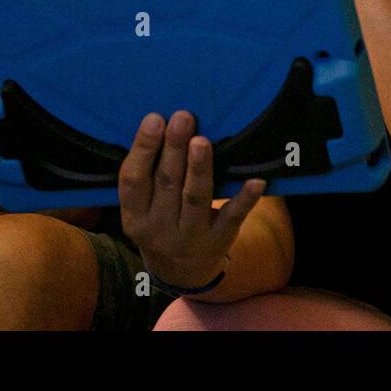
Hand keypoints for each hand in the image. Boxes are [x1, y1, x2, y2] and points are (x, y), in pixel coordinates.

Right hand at [118, 111, 264, 290]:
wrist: (183, 272)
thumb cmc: (161, 222)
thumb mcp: (143, 208)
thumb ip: (148, 174)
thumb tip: (161, 122)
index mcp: (135, 216)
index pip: (133, 181)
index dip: (143, 149)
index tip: (154, 118)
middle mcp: (159, 229)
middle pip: (166, 183)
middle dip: (174, 149)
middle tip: (182, 118)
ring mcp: (190, 236)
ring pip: (195, 198)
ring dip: (199, 168)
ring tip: (201, 141)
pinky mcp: (220, 239)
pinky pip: (232, 217)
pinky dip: (245, 199)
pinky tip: (256, 181)